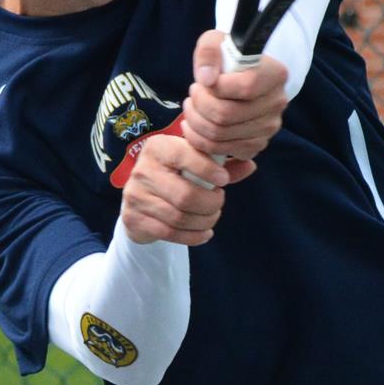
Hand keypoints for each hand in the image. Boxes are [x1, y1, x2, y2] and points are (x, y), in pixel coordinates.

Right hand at [120, 134, 234, 245]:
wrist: (140, 199)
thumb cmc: (175, 175)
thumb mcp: (196, 164)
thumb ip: (222, 165)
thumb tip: (250, 165)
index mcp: (158, 147)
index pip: (185, 155)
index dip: (208, 170)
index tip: (224, 180)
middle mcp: (142, 169)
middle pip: (185, 195)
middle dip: (211, 204)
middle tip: (218, 202)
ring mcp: (135, 195)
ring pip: (179, 217)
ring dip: (204, 221)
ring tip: (211, 217)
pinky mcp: (133, 218)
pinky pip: (169, 233)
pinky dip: (193, 236)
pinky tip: (204, 232)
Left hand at [180, 29, 288, 163]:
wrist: (241, 76)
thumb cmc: (229, 57)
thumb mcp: (216, 41)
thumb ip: (209, 51)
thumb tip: (206, 79)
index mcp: (275, 75)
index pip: (245, 87)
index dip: (216, 87)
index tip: (202, 81)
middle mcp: (278, 103)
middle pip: (227, 115)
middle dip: (199, 105)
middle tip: (192, 94)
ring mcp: (269, 128)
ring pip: (221, 135)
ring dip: (195, 122)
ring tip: (190, 107)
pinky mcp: (257, 145)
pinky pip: (223, 150)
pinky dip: (200, 141)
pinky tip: (195, 125)